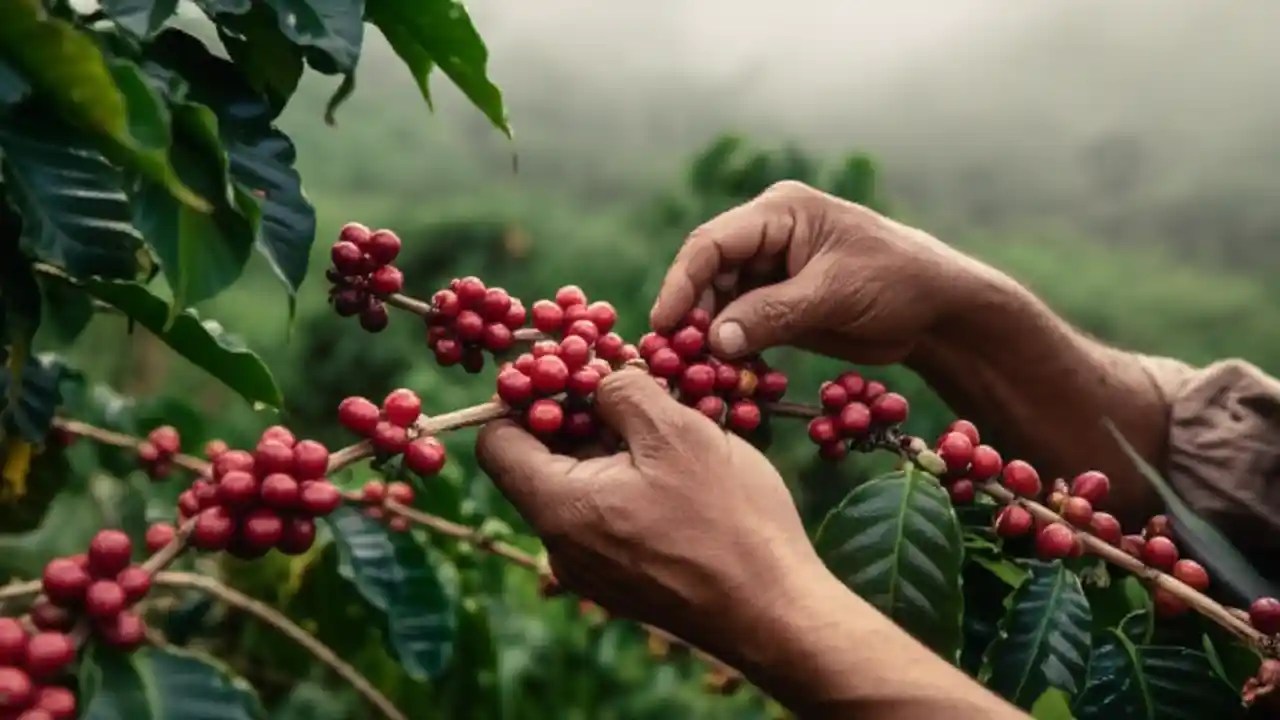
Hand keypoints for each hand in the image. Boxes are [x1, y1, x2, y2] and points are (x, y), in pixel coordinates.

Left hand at [475, 368, 825, 664]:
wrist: (777, 616)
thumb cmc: (727, 520)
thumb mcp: (674, 431)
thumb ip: (621, 392)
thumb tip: (597, 384)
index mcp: (558, 509)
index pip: (496, 442)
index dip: (525, 397)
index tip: (573, 375)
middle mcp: (561, 548)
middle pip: (540, 464)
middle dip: (579, 419)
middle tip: (631, 391)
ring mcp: (592, 573)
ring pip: (581, 490)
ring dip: (612, 450)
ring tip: (668, 431)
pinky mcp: (625, 585)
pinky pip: (609, 521)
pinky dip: (631, 486)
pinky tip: (682, 476)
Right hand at [650, 180, 987, 364]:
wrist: (939, 312)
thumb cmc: (896, 281)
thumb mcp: (834, 293)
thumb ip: (773, 314)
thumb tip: (714, 341)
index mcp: (779, 212)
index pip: (712, 243)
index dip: (682, 283)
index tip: (665, 325)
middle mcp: (767, 236)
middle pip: (708, 274)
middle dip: (692, 315)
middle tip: (678, 359)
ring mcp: (771, 271)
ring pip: (719, 303)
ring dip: (710, 337)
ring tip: (703, 372)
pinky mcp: (779, 304)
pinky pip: (740, 325)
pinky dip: (732, 349)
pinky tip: (728, 374)